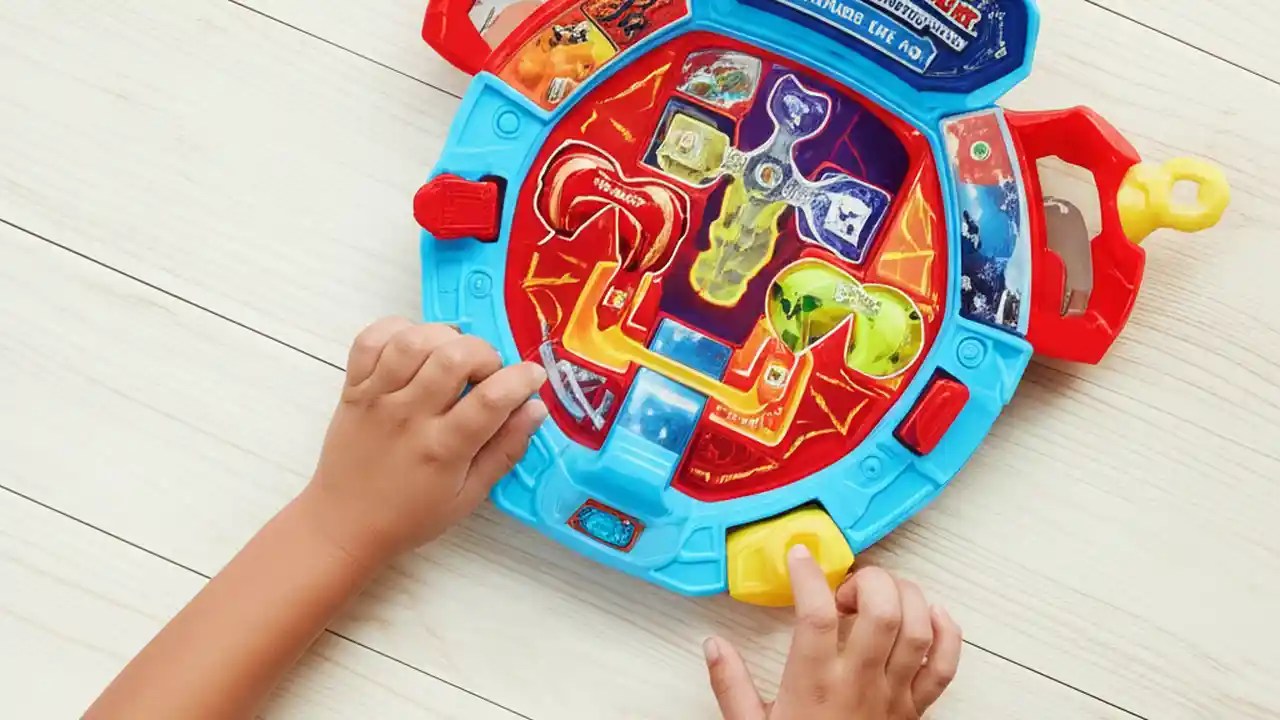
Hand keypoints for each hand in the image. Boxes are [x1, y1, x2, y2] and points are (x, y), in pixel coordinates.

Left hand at [301, 318, 546, 565]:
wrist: (344, 523)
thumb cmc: (410, 515)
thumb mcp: (469, 496)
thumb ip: (505, 451)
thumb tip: (536, 409)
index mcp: (443, 449)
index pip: (491, 398)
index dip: (522, 379)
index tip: (533, 377)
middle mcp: (409, 416)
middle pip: (454, 357)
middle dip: (485, 353)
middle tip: (488, 371)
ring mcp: (376, 397)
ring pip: (413, 340)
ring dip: (444, 337)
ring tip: (452, 355)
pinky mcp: (352, 387)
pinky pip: (371, 339)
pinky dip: (397, 330)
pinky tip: (415, 346)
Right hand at [704, 547, 961, 718]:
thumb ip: (730, 685)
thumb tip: (713, 645)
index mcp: (814, 685)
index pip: (816, 615)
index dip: (809, 576)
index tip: (799, 555)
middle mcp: (859, 683)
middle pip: (882, 611)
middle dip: (867, 580)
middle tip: (844, 588)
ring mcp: (894, 695)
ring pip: (918, 628)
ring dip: (904, 596)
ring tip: (877, 596)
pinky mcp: (917, 708)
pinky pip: (946, 664)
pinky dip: (947, 631)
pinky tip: (928, 615)